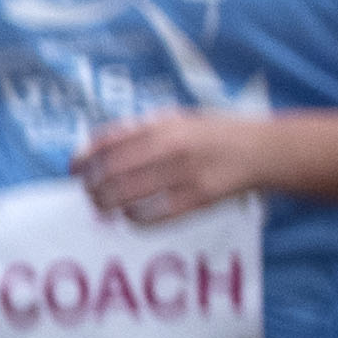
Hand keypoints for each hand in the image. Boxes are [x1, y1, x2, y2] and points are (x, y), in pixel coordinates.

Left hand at [76, 108, 278, 227]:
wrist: (263, 150)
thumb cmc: (214, 133)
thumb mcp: (178, 118)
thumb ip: (141, 129)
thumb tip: (97, 145)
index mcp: (163, 125)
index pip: (109, 142)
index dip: (84, 157)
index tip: (73, 169)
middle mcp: (171, 148)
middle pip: (112, 172)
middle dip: (93, 185)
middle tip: (88, 192)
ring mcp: (185, 174)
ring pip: (128, 196)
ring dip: (108, 205)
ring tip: (104, 206)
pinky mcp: (198, 199)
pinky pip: (154, 215)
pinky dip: (135, 218)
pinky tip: (131, 216)